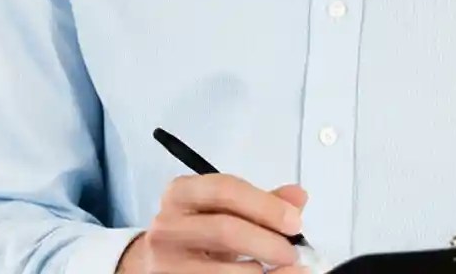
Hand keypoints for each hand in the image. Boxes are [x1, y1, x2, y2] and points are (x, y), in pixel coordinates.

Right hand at [117, 174, 309, 272]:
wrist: (158, 263)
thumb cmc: (196, 233)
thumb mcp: (222, 211)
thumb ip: (260, 202)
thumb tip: (297, 197)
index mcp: (180, 194)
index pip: (224, 190)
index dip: (265, 205)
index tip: (294, 221)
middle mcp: (167, 226)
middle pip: (225, 230)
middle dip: (268, 242)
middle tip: (291, 252)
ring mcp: (166, 262)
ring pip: (224, 270)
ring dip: (262, 272)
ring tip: (280, 268)